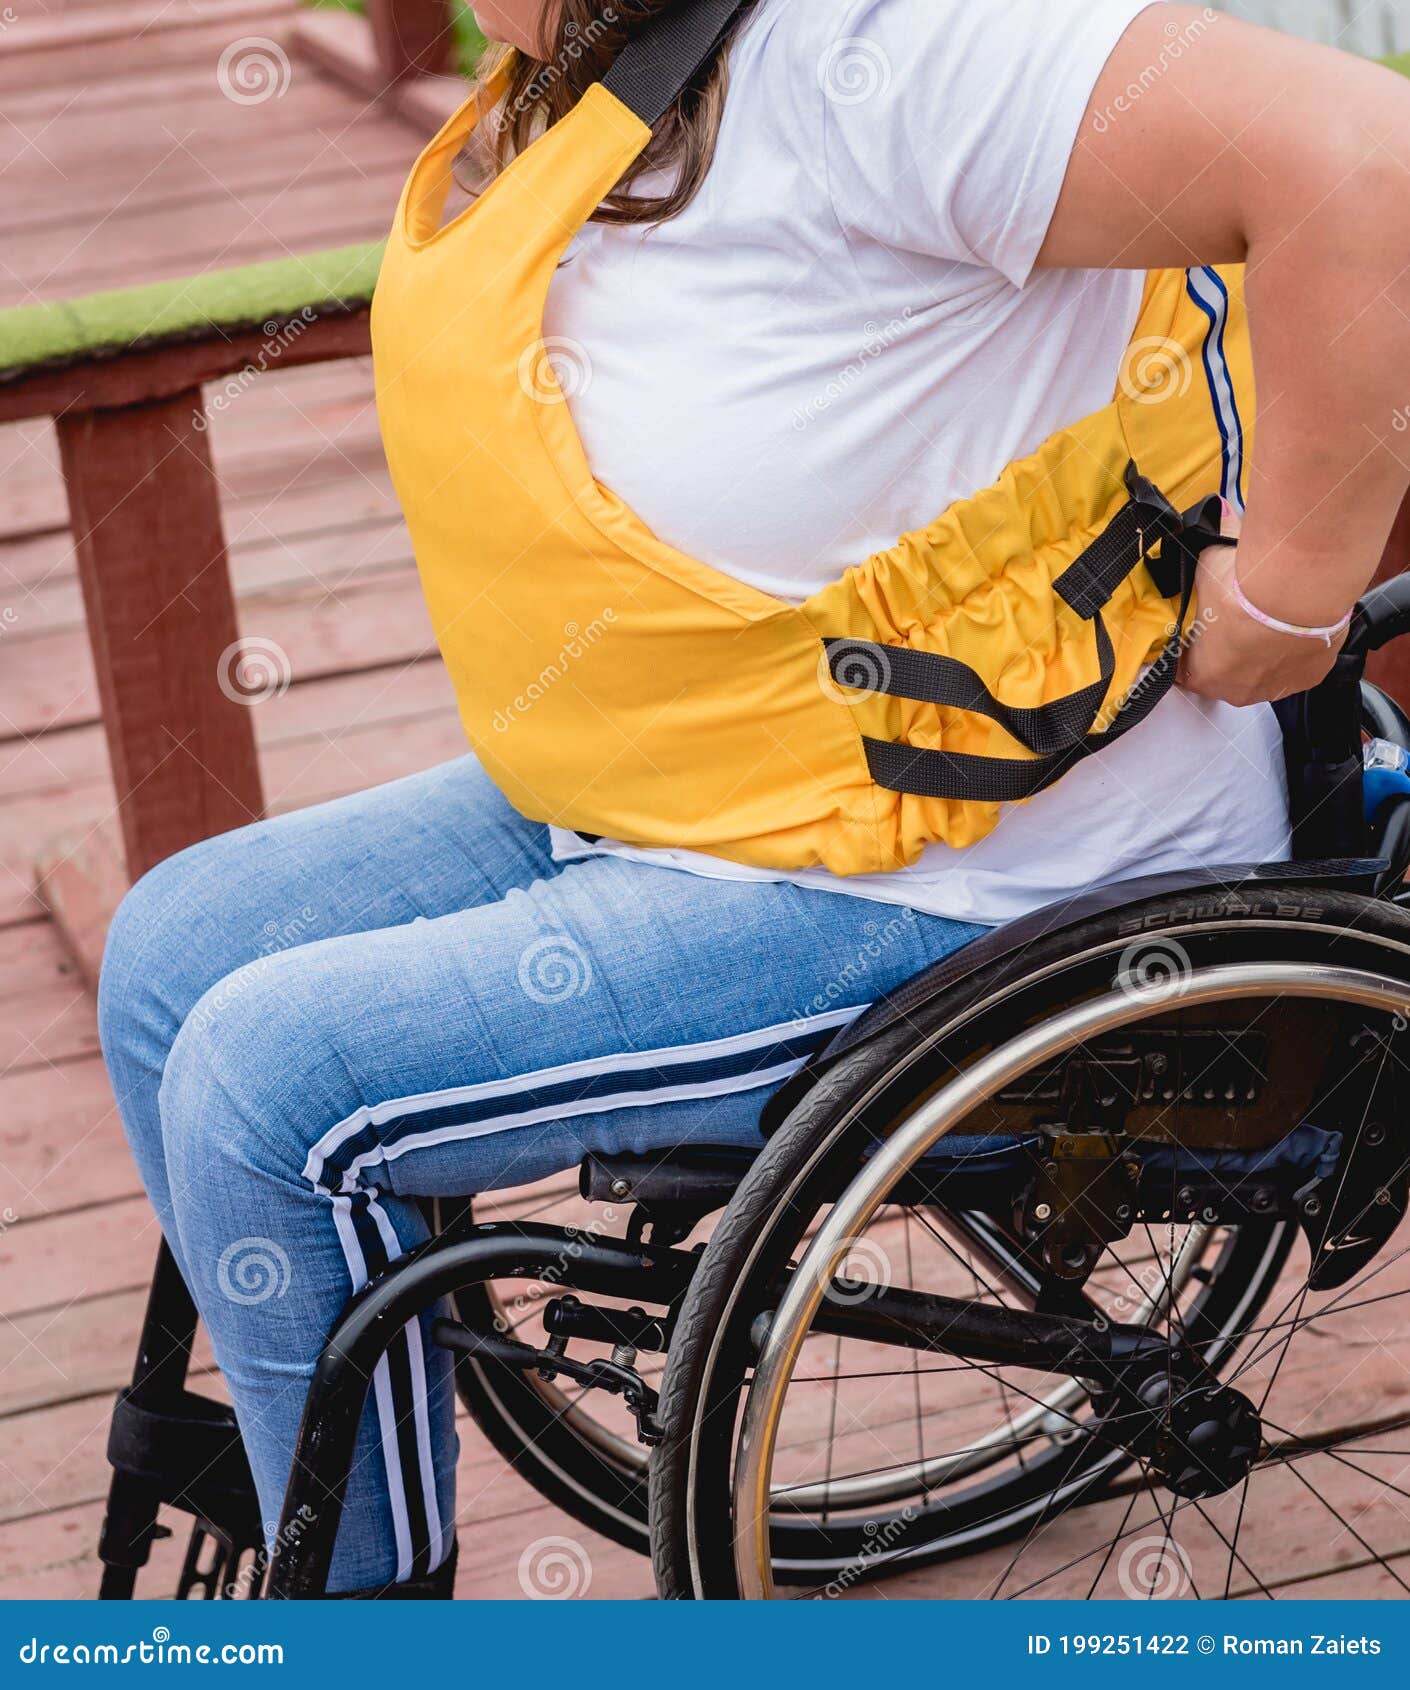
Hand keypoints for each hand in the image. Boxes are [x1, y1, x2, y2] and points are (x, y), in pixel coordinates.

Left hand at [1176, 505, 1346, 706]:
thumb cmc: (1239, 588)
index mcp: (1202, 675)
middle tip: (1235, 622)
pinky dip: (1295, 649)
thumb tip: (1216, 512)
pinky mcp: (1309, 677)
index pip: (1183, 670)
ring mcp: (1275, 687)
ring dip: (1263, 652)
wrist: (1295, 595)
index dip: (1187, 649)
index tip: (1194, 632)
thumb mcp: (1209, 564)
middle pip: (1225, 674)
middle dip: (1227, 651)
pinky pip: (1297, 666)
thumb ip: (1207, 546)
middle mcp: (1237, 691)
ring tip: (1268, 622)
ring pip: (1264, 672)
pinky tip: (1295, 627)